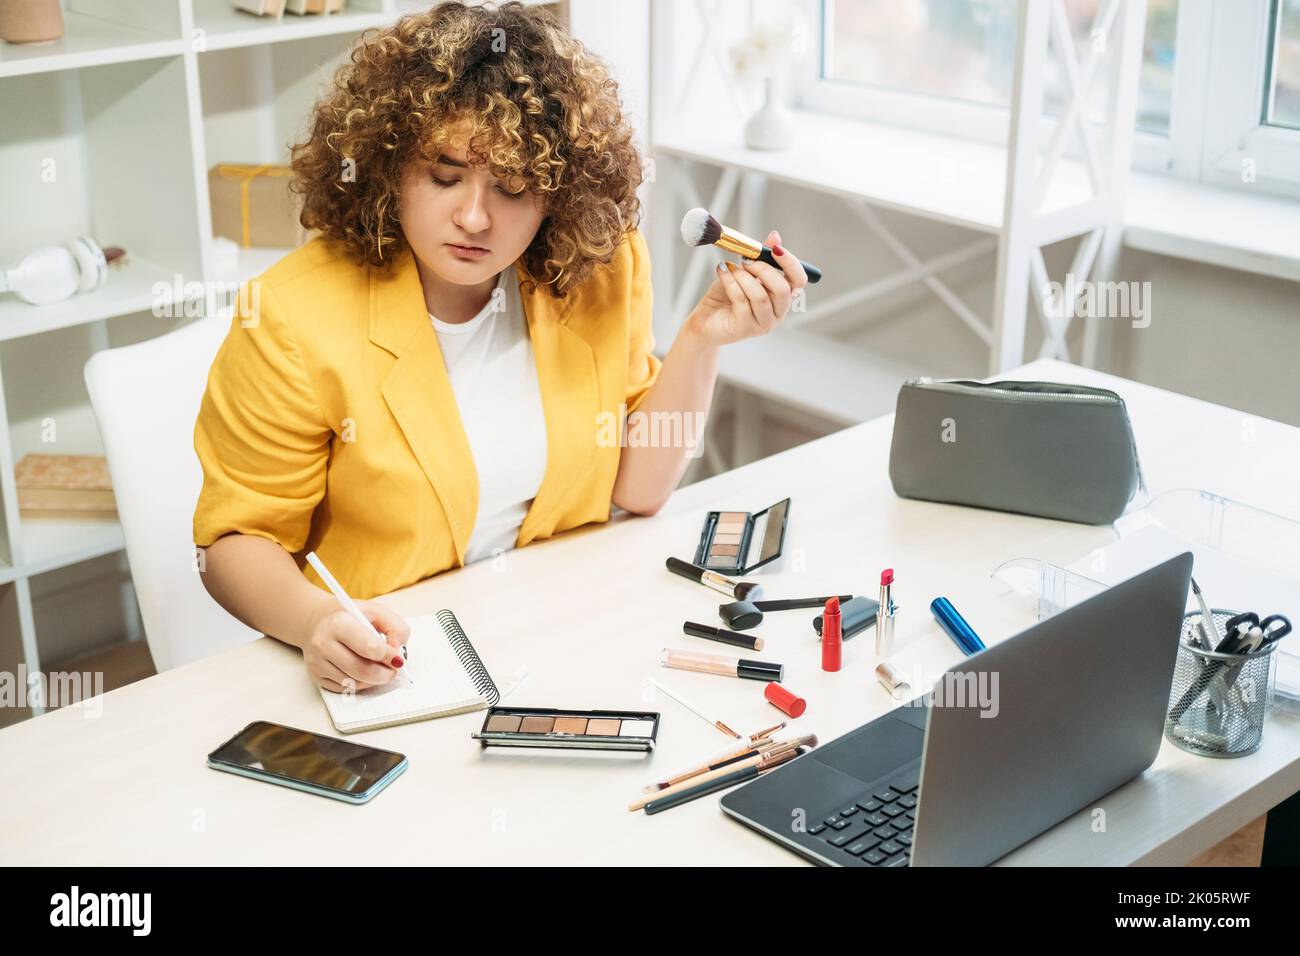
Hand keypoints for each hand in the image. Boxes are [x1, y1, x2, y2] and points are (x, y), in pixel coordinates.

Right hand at [302, 600, 410, 692]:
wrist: (316, 621)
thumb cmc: (348, 616)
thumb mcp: (376, 611)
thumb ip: (395, 627)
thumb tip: (398, 652)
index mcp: (339, 623)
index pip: (369, 648)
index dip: (389, 655)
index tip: (397, 657)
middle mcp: (323, 643)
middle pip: (362, 670)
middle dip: (385, 673)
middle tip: (394, 668)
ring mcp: (317, 662)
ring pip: (355, 683)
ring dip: (374, 680)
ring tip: (379, 667)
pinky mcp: (316, 676)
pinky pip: (345, 689)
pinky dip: (361, 684)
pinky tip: (363, 670)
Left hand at [684, 229, 807, 347]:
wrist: (705, 319)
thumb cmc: (726, 296)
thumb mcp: (745, 272)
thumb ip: (762, 257)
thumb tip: (775, 236)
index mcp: (783, 298)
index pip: (799, 280)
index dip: (790, 263)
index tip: (775, 248)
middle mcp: (778, 313)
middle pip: (783, 289)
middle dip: (763, 269)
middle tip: (746, 260)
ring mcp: (763, 324)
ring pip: (761, 296)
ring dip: (744, 277)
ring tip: (731, 269)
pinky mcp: (745, 329)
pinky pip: (741, 300)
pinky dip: (730, 282)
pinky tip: (722, 272)